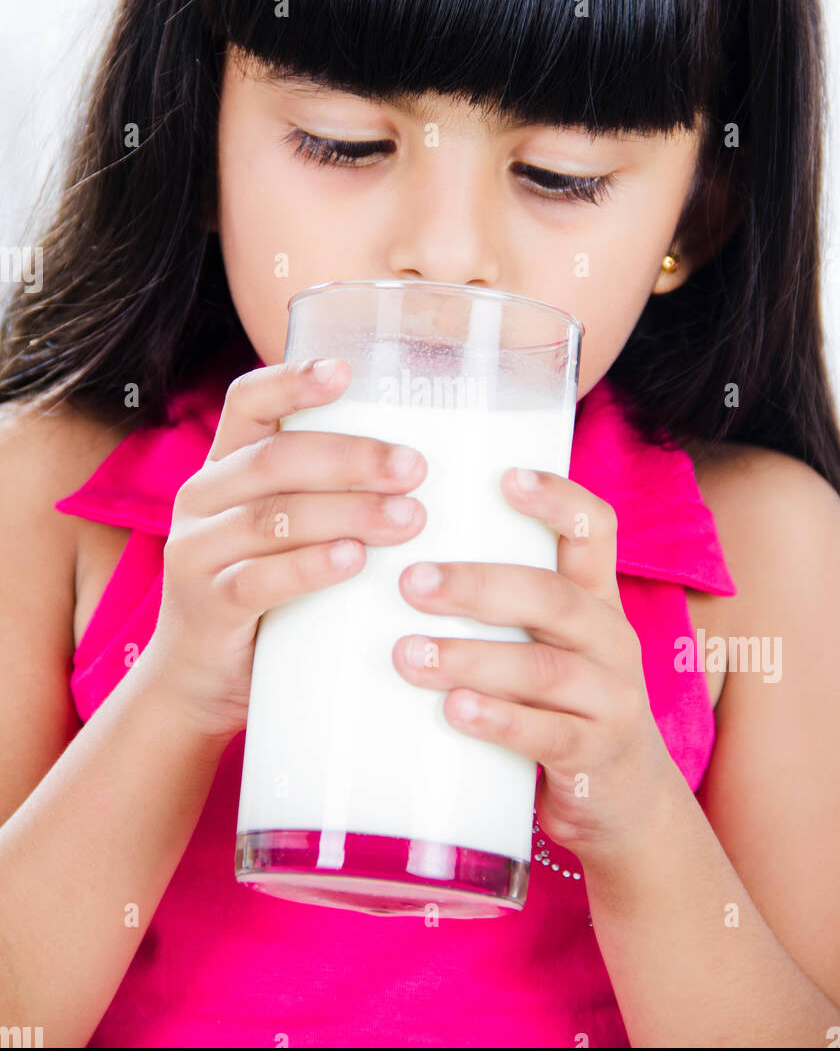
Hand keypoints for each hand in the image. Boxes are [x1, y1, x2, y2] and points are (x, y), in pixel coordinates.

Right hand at [147, 358, 427, 741]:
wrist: (199, 679)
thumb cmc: (267, 591)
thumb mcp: (285, 531)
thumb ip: (329, 495)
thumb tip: (431, 464)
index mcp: (225, 467)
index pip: (248, 402)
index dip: (291, 380)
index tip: (345, 371)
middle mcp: (203, 499)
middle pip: (275, 459)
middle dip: (351, 458)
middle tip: (415, 468)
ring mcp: (198, 553)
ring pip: (272, 516)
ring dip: (346, 512)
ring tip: (407, 517)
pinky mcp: (207, 606)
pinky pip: (258, 579)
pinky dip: (309, 567)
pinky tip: (352, 561)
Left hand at [391, 466, 681, 865]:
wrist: (625, 802)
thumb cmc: (563, 705)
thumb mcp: (550, 645)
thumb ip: (502, 609)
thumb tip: (392, 565)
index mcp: (596, 600)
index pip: (595, 529)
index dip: (557, 497)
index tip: (503, 476)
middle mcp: (611, 639)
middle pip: (553, 597)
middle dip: (479, 585)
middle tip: (412, 583)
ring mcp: (611, 699)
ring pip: (543, 668)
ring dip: (472, 657)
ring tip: (409, 654)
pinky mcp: (596, 757)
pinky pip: (548, 734)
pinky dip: (499, 721)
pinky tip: (455, 711)